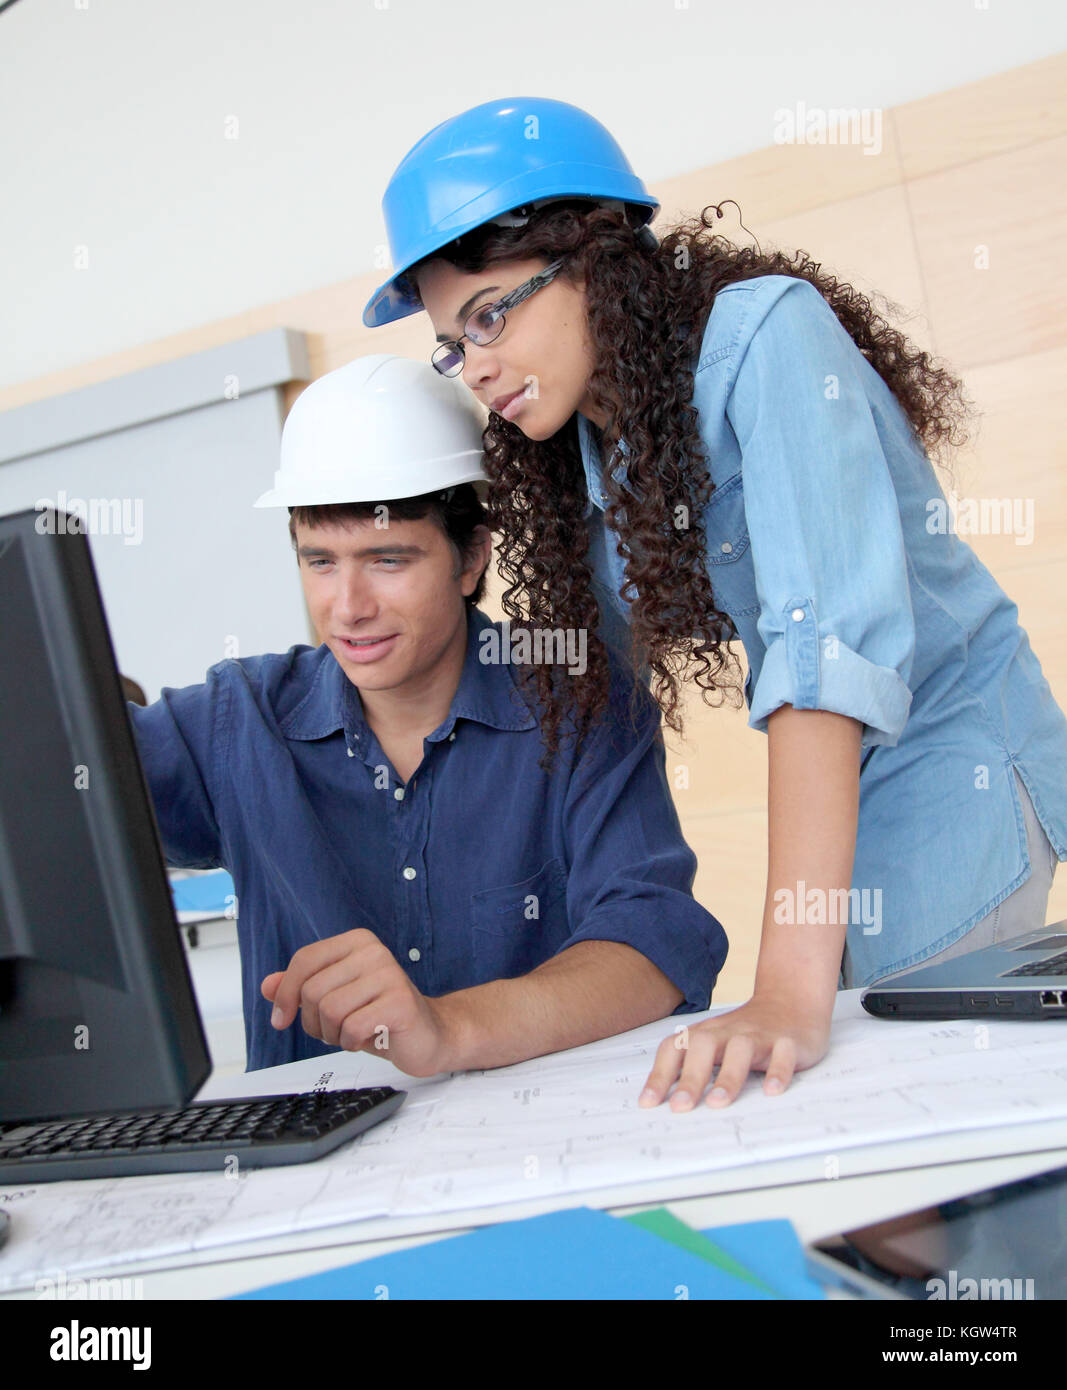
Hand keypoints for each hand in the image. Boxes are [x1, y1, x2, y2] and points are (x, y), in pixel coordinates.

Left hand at [260, 928, 453, 1076]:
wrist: (428, 1035)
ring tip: (352, 1032)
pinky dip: (352, 1042)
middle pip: (312, 990)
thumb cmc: (379, 1014)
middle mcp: (374, 951)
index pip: (304, 960)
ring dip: (333, 1034)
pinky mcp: (400, 1002)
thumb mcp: (335, 998)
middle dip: (313, 1022)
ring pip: (329, 1010)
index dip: (285, 994)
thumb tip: (268, 985)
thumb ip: (300, 989)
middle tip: (333, 1030)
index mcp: (357, 942)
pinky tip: (369, 1037)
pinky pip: (351, 1028)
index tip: (281, 1020)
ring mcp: (390, 975)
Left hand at [637, 992, 831, 1110]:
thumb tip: (661, 1102)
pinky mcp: (789, 1042)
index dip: (659, 1074)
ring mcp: (760, 1035)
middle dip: (690, 1077)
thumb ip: (691, 1067)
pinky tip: (772, 1092)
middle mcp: (729, 1032)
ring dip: (729, 1076)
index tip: (648, 1103)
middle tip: (680, 1107)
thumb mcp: (715, 1044)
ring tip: (718, 1103)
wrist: (790, 1001)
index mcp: (706, 1034)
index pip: (676, 1048)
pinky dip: (779, 1072)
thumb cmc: (745, 1032)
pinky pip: (784, 1054)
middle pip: (704, 1046)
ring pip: (741, 1048)